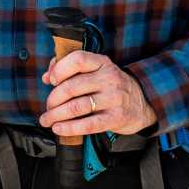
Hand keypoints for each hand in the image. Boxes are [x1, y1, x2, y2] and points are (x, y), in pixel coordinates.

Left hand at [40, 49, 154, 137]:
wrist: (142, 103)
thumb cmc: (110, 87)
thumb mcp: (95, 71)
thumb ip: (70, 68)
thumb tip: (47, 76)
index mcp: (102, 63)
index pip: (78, 59)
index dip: (60, 69)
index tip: (51, 80)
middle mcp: (109, 78)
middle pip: (71, 87)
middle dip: (53, 100)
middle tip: (47, 107)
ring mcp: (113, 98)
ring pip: (76, 107)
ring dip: (56, 115)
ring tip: (46, 120)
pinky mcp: (116, 118)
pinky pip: (88, 125)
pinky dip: (69, 128)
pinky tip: (58, 129)